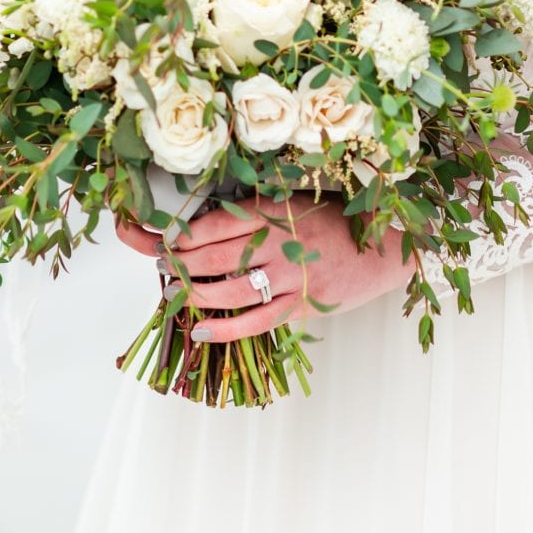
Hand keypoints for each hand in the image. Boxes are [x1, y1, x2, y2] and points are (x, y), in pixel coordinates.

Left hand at [115, 191, 410, 342]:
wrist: (383, 247)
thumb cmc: (333, 222)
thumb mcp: (294, 202)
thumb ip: (255, 211)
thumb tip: (203, 223)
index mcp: (272, 210)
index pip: (209, 223)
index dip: (174, 232)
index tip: (149, 235)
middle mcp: (277, 242)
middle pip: (210, 256)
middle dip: (173, 262)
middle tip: (156, 262)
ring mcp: (289, 276)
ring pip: (227, 290)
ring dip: (192, 293)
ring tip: (173, 291)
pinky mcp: (300, 305)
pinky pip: (255, 321)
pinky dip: (224, 329)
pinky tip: (200, 330)